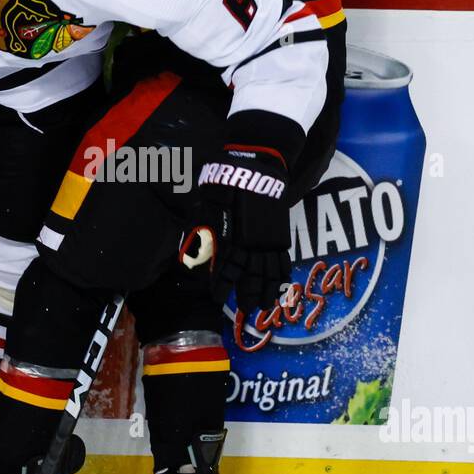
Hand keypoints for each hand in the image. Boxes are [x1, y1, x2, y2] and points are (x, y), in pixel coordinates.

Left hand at [198, 145, 291, 314]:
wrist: (256, 164)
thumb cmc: (225, 181)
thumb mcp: (205, 203)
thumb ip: (201, 230)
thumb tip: (191, 252)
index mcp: (231, 235)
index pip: (225, 267)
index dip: (221, 284)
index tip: (216, 298)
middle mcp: (250, 242)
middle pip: (249, 275)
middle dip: (246, 294)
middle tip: (243, 309)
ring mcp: (267, 239)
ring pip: (268, 272)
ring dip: (265, 290)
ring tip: (263, 306)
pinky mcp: (280, 233)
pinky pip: (282, 259)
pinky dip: (282, 274)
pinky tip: (281, 286)